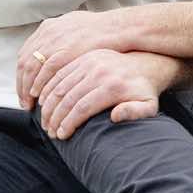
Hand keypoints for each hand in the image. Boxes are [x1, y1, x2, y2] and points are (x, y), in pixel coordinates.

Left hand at [16, 9, 138, 106]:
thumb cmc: (102, 34)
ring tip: (30, 105)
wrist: (120, 28)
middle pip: (23, 62)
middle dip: (21, 85)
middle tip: (24, 102)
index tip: (24, 90)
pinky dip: (39, 84)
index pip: (25, 55)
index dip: (22, 75)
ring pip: (30, 68)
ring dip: (27, 88)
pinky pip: (43, 71)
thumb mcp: (76, 30)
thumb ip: (62, 41)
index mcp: (50, 27)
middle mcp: (48, 32)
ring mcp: (54, 41)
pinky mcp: (63, 52)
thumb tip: (51, 54)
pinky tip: (40, 97)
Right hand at [37, 50, 178, 139]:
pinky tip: (44, 101)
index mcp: (113, 86)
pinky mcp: (84, 57)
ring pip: (61, 85)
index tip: (61, 135)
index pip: (83, 108)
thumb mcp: (148, 106)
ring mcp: (90, 62)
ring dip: (49, 104)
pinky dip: (49, 87)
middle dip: (55, 117)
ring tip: (45, 120)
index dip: (68, 123)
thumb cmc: (144, 92)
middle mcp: (99, 72)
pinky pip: (61, 73)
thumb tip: (115, 116)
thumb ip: (135, 113)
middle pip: (68, 97)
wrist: (146, 65)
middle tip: (49, 131)